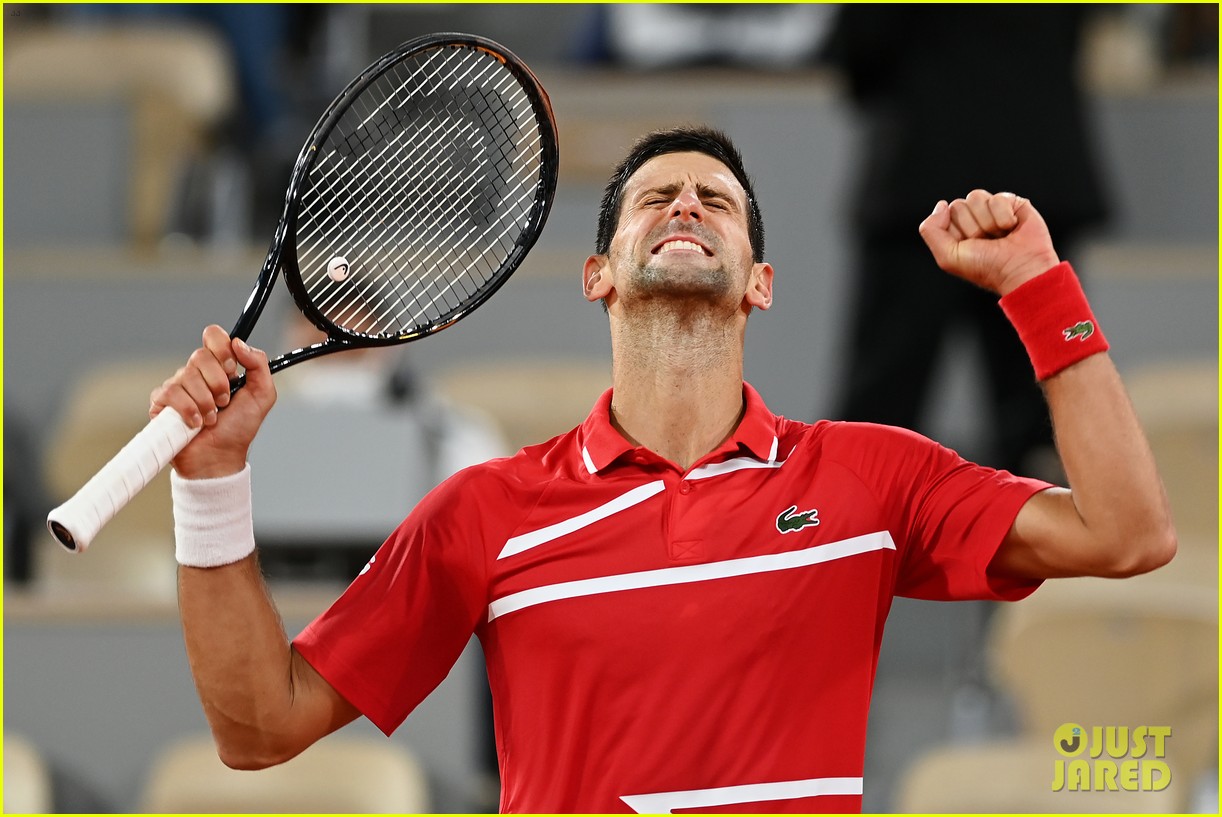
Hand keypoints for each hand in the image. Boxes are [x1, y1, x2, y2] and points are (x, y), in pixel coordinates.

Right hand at [150, 325, 276, 478]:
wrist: (220, 457)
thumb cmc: (238, 429)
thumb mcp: (262, 395)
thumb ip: (259, 365)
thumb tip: (239, 343)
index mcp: (219, 367)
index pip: (213, 336)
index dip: (222, 349)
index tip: (232, 370)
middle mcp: (196, 373)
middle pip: (200, 355)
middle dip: (218, 383)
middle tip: (224, 402)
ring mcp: (177, 386)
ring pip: (186, 376)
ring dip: (205, 402)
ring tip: (212, 418)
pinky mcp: (161, 402)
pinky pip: (170, 393)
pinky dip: (188, 411)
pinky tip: (195, 423)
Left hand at [918, 190, 1061, 295]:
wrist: (1020, 270)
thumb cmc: (986, 268)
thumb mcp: (948, 256)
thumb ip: (931, 230)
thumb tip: (941, 204)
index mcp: (957, 230)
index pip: (945, 213)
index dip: (956, 231)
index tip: (970, 247)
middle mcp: (974, 218)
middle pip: (959, 205)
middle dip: (972, 227)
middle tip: (986, 243)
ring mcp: (993, 210)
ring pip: (976, 197)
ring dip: (987, 222)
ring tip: (999, 236)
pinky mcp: (1013, 203)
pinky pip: (998, 198)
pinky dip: (1003, 216)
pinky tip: (1012, 228)